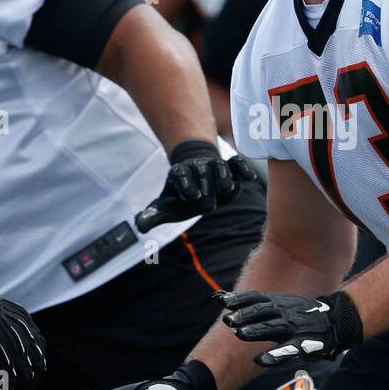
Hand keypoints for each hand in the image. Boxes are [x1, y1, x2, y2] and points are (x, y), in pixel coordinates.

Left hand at [135, 140, 257, 231]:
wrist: (196, 177)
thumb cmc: (180, 197)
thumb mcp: (165, 207)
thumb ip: (152, 216)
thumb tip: (139, 226)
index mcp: (179, 174)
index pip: (180, 174)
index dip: (185, 183)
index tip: (191, 196)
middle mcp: (196, 167)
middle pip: (201, 172)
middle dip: (205, 186)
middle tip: (208, 205)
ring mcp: (214, 165)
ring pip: (219, 165)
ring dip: (223, 175)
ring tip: (226, 188)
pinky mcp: (230, 166)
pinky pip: (237, 162)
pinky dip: (242, 168)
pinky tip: (249, 178)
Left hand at [218, 289, 362, 367]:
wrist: (337, 320)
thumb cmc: (303, 314)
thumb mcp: (282, 305)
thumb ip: (259, 306)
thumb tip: (227, 300)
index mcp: (279, 303)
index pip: (255, 298)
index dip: (237, 299)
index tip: (218, 299)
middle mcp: (285, 312)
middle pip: (261, 311)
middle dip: (244, 315)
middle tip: (228, 320)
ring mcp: (295, 327)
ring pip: (273, 328)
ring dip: (256, 330)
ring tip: (241, 334)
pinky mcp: (304, 344)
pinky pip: (288, 350)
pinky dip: (274, 355)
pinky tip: (261, 360)